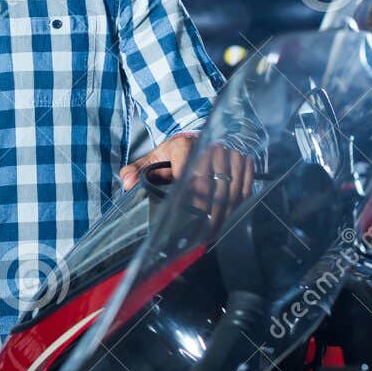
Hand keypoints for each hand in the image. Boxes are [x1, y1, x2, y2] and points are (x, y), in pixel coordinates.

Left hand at [123, 132, 251, 225]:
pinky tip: (230, 216)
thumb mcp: (151, 159)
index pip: (189, 167)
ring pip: (231, 185)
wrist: (196, 140)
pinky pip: (244, 184)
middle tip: (204, 230)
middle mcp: (209, 147)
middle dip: (209, 207)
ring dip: (225, 209)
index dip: (192, 190)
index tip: (191, 210)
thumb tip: (127, 183)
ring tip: (215, 229)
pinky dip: (239, 202)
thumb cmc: (171, 155)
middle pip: (213, 181)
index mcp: (183, 145)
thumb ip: (137, 171)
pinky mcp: (242, 160)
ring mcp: (228, 153)